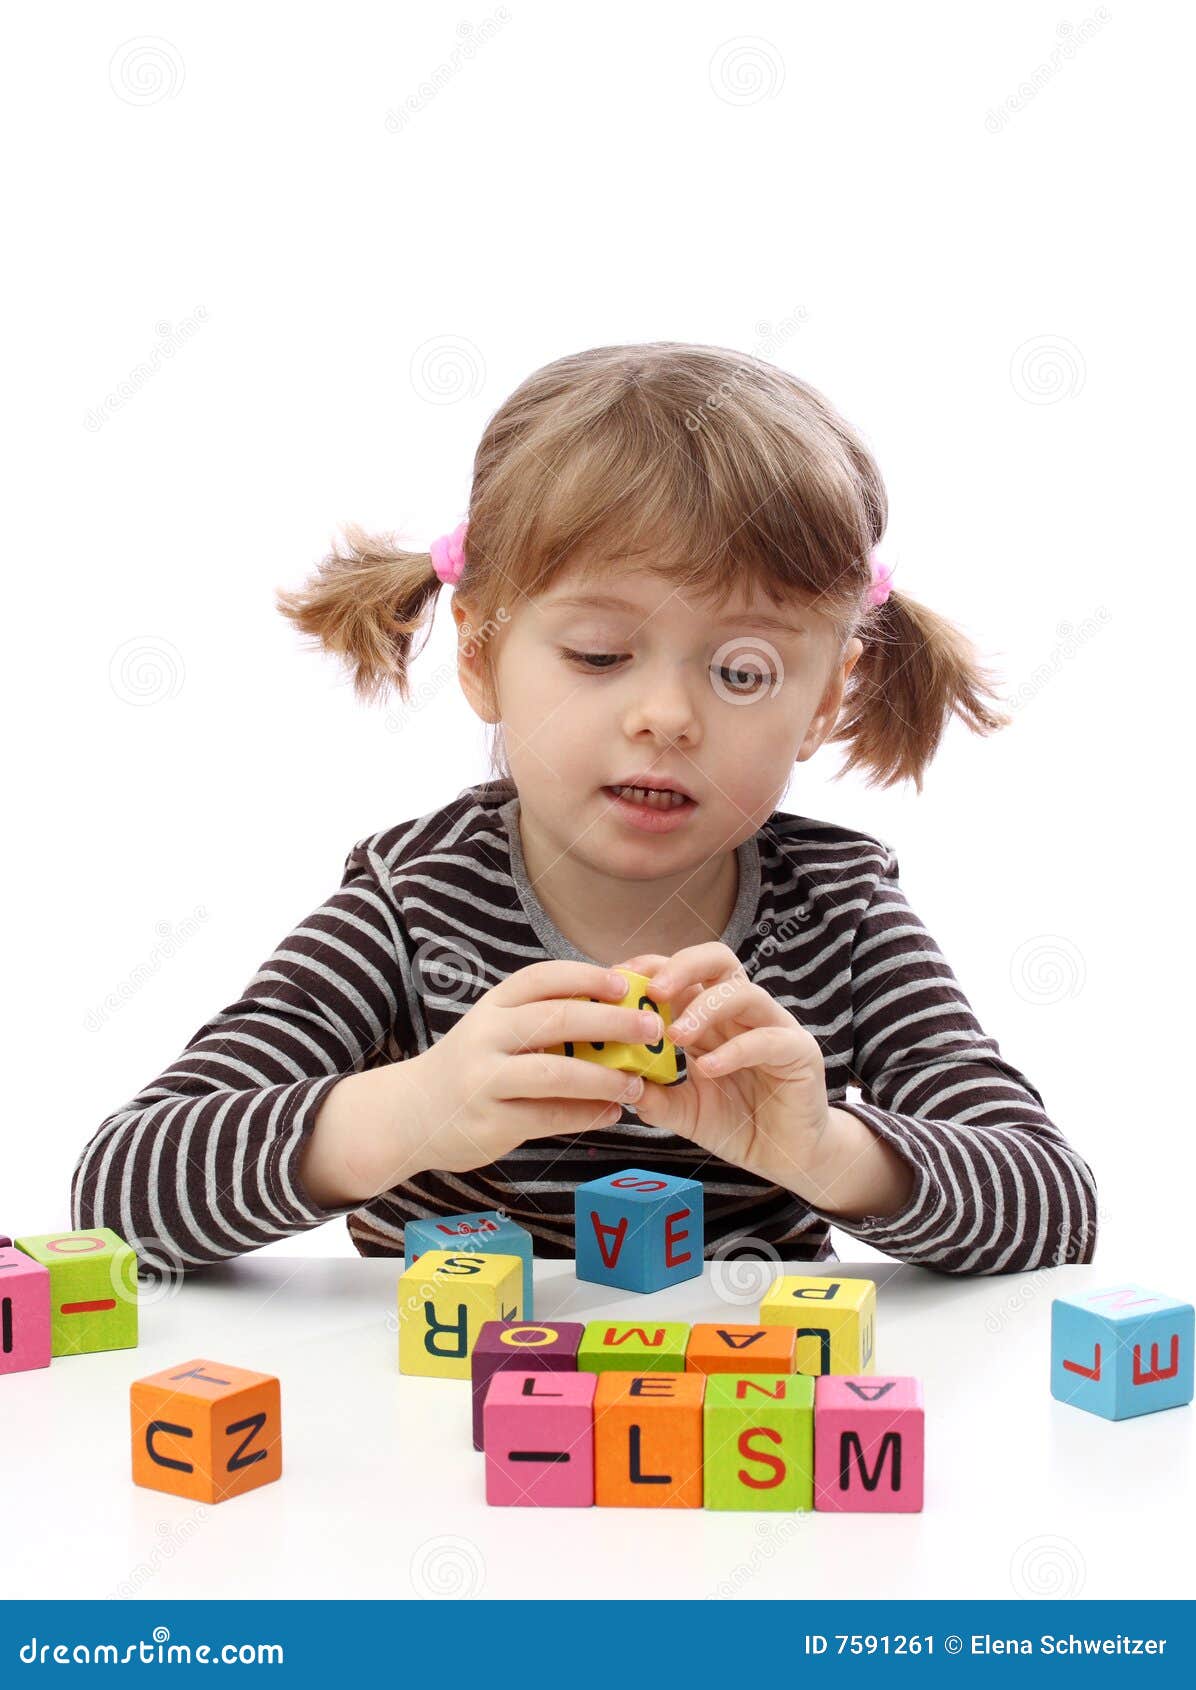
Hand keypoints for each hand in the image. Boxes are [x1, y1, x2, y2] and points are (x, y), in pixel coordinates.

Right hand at [409, 960, 656, 1174]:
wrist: (409, 1115)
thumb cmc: (470, 1067)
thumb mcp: (494, 1031)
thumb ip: (541, 1020)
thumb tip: (616, 1009)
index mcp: (492, 1007)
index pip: (541, 978)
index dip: (586, 976)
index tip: (626, 983)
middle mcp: (485, 1037)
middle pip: (556, 1020)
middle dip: (611, 1022)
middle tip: (651, 1028)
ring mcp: (484, 1081)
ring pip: (555, 1074)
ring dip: (604, 1078)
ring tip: (636, 1083)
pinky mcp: (489, 1122)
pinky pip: (548, 1117)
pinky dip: (586, 1115)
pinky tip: (612, 1113)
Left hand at [614, 943, 836, 1190]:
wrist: (786, 1157)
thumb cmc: (738, 1125)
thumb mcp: (686, 1113)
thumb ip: (655, 1098)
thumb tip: (616, 1084)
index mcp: (712, 1019)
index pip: (683, 974)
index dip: (652, 969)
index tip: (620, 984)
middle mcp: (741, 1015)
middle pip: (718, 961)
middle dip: (682, 967)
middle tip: (653, 991)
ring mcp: (773, 1028)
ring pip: (743, 992)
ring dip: (705, 1007)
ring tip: (676, 1035)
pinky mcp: (798, 1052)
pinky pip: (766, 1039)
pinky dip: (733, 1051)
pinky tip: (708, 1070)